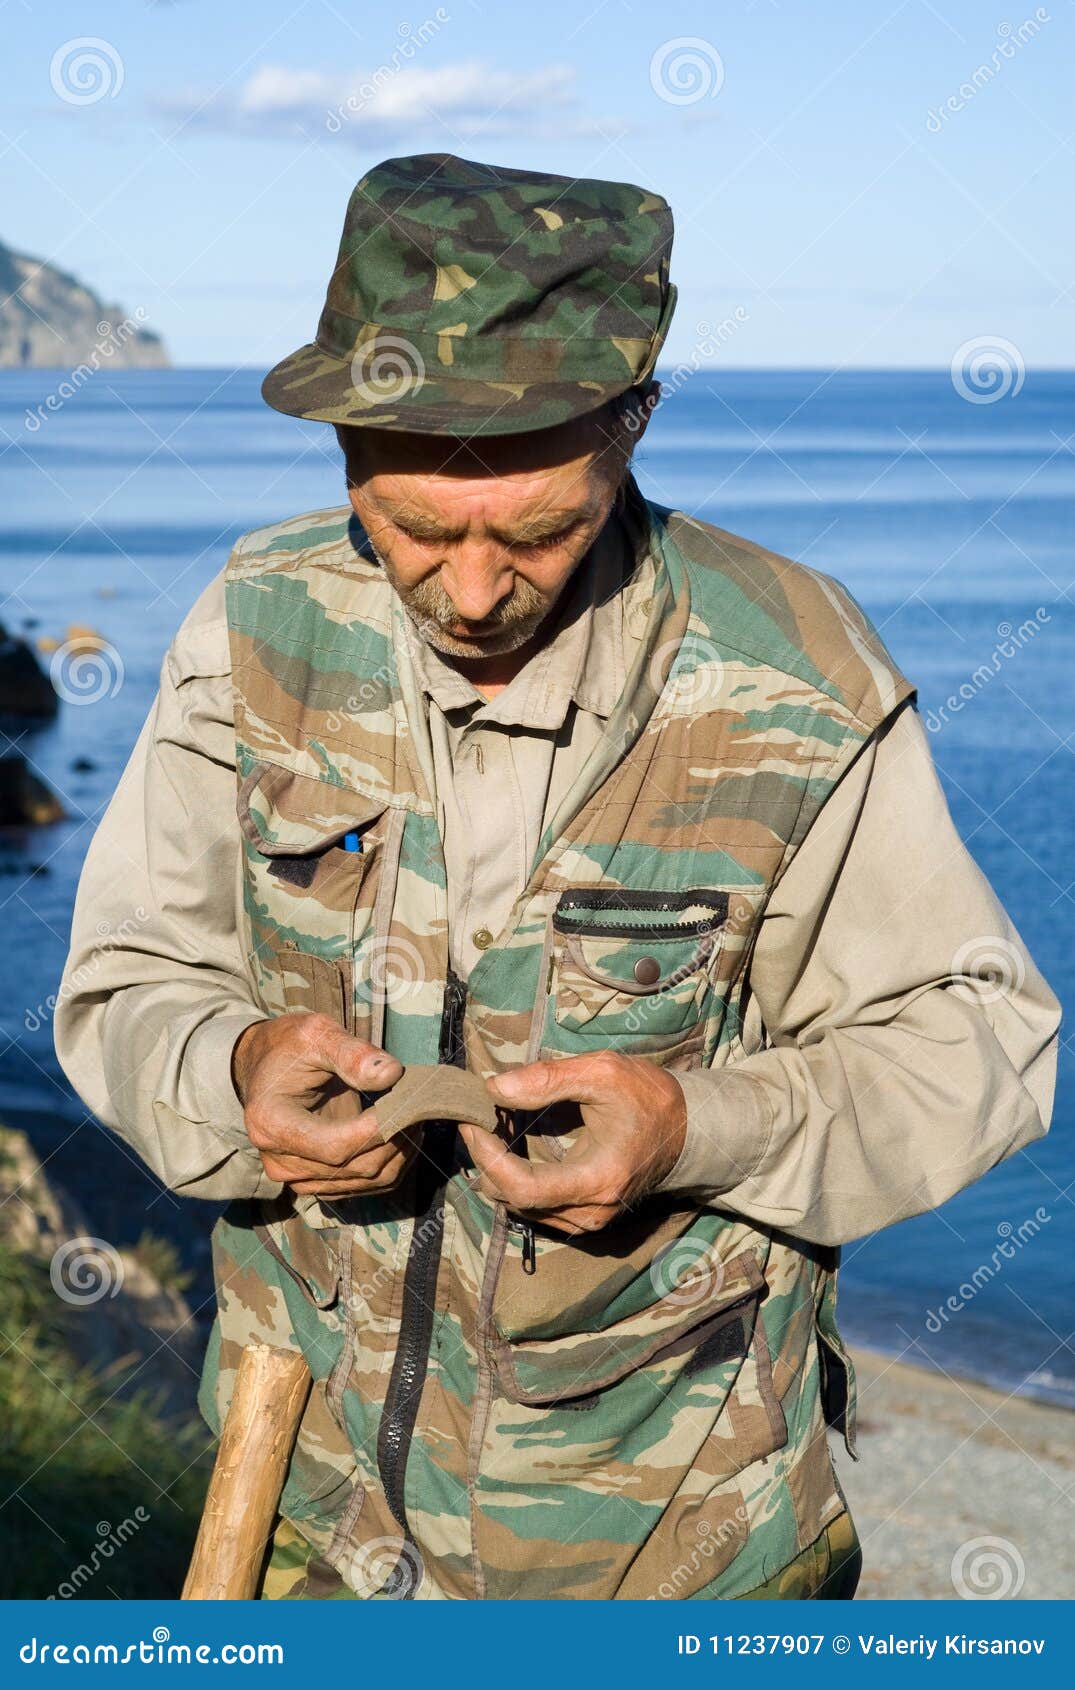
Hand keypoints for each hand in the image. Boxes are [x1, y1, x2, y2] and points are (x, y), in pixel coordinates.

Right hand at [232, 1013, 411, 1195]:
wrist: (267, 1067)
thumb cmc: (290, 1047)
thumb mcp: (315, 1034)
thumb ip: (351, 1053)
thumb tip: (392, 1073)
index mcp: (271, 1122)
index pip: (334, 1146)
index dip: (377, 1131)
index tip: (407, 1104)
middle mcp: (280, 1160)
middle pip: (354, 1166)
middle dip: (396, 1138)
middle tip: (421, 1105)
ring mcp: (297, 1177)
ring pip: (366, 1180)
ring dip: (401, 1153)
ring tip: (416, 1116)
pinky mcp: (316, 1183)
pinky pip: (366, 1185)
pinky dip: (393, 1163)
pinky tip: (403, 1133)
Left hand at [459, 1051, 686, 1234]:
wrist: (687, 1128)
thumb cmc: (648, 1096)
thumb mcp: (603, 1072)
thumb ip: (548, 1079)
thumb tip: (495, 1087)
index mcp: (599, 1180)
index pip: (524, 1187)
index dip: (488, 1157)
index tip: (472, 1122)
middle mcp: (591, 1212)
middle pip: (515, 1200)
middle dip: (486, 1159)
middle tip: (476, 1117)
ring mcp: (589, 1220)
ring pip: (521, 1206)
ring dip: (498, 1168)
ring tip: (492, 1126)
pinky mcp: (584, 1216)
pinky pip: (535, 1205)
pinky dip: (515, 1177)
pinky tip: (511, 1144)